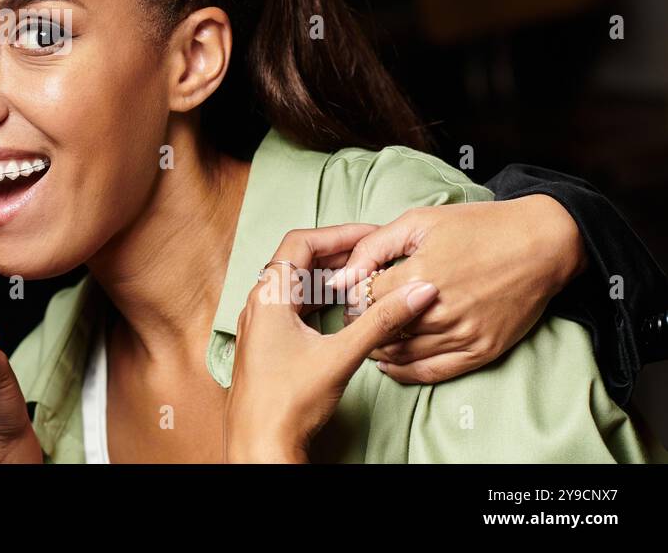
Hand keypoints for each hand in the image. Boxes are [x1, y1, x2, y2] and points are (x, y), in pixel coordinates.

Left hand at [227, 225, 438, 462]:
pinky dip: (320, 301)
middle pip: (298, 262)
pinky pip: (294, 307)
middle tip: (375, 255)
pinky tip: (344, 310)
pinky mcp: (267, 343)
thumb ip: (382, 321)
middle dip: (337, 255)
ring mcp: (260, 324)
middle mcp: (258, 304)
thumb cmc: (289, 401)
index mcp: (267, 296)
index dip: (338, 234)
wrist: (260, 444)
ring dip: (329, 279)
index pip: (299, 242)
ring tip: (366, 278)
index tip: (371, 236)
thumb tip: (420, 291)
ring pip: (296, 286)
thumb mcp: (341, 356)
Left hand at [326, 197, 585, 383]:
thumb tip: (339, 277)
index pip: (364, 298)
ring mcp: (462, 334)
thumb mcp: (419, 222)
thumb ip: (372, 248)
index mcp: (420, 274)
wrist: (542, 244)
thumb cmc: (479, 227)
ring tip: (366, 337)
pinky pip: (433, 372)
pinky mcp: (482, 351)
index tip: (349, 294)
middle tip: (352, 317)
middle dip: (360, 323)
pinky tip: (390, 364)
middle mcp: (439, 310)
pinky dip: (406, 372)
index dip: (351, 296)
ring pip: (402, 354)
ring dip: (377, 349)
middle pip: (380, 328)